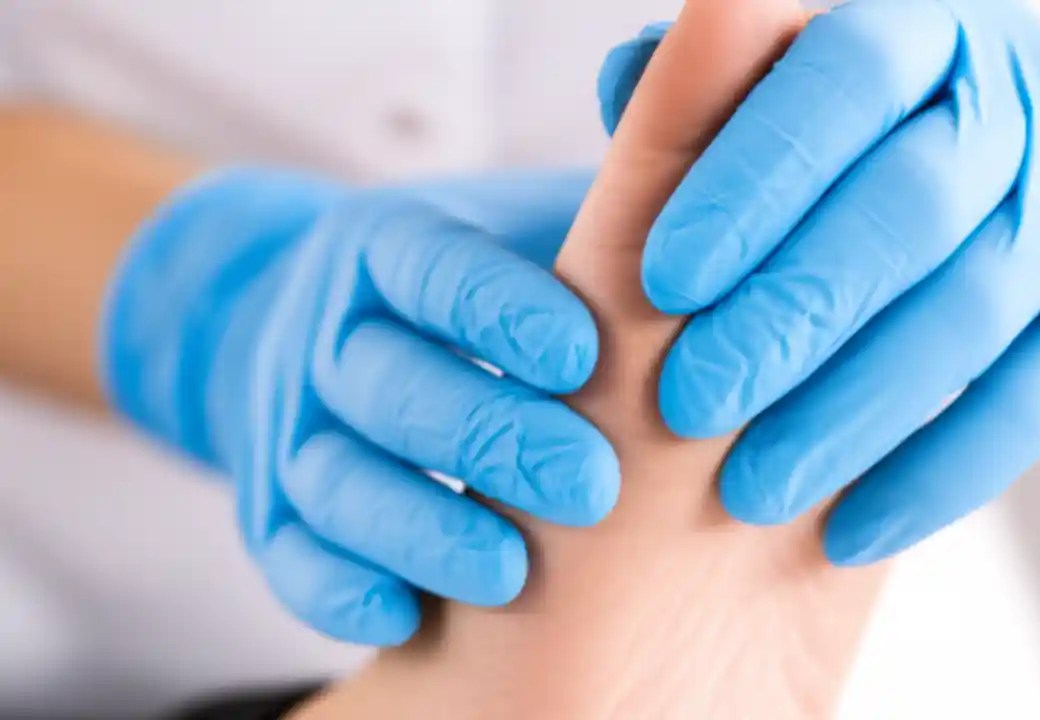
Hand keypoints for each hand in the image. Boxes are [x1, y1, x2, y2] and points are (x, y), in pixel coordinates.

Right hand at [103, 168, 618, 643]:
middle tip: (592, 486)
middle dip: (489, 439)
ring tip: (513, 572)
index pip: (435, 269)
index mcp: (390, 244)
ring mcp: (292, 421)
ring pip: (334, 478)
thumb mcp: (528, 226)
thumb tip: (725, 220)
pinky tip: (406, 617)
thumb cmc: (479, 284)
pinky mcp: (271, 508)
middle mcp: (331, 330)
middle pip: (389, 383)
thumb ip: (607, 228)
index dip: (501, 313)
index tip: (584, 358)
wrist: (326, 323)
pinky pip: (288, 556)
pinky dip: (338, 590)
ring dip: (421, 529)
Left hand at [599, 0, 1039, 562]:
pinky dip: (942, 473)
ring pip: (976, 310)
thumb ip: (712, 95)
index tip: (662, 278)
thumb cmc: (863, 145)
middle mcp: (1020, 98)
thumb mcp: (795, 94)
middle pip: (914, 205)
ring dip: (857, 412)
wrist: (1039, 183)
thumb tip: (626, 82)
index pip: (846, 77)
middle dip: (796, 313)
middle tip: (690, 404)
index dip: (755, 175)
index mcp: (925, 31)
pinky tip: (850, 530)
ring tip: (751, 490)